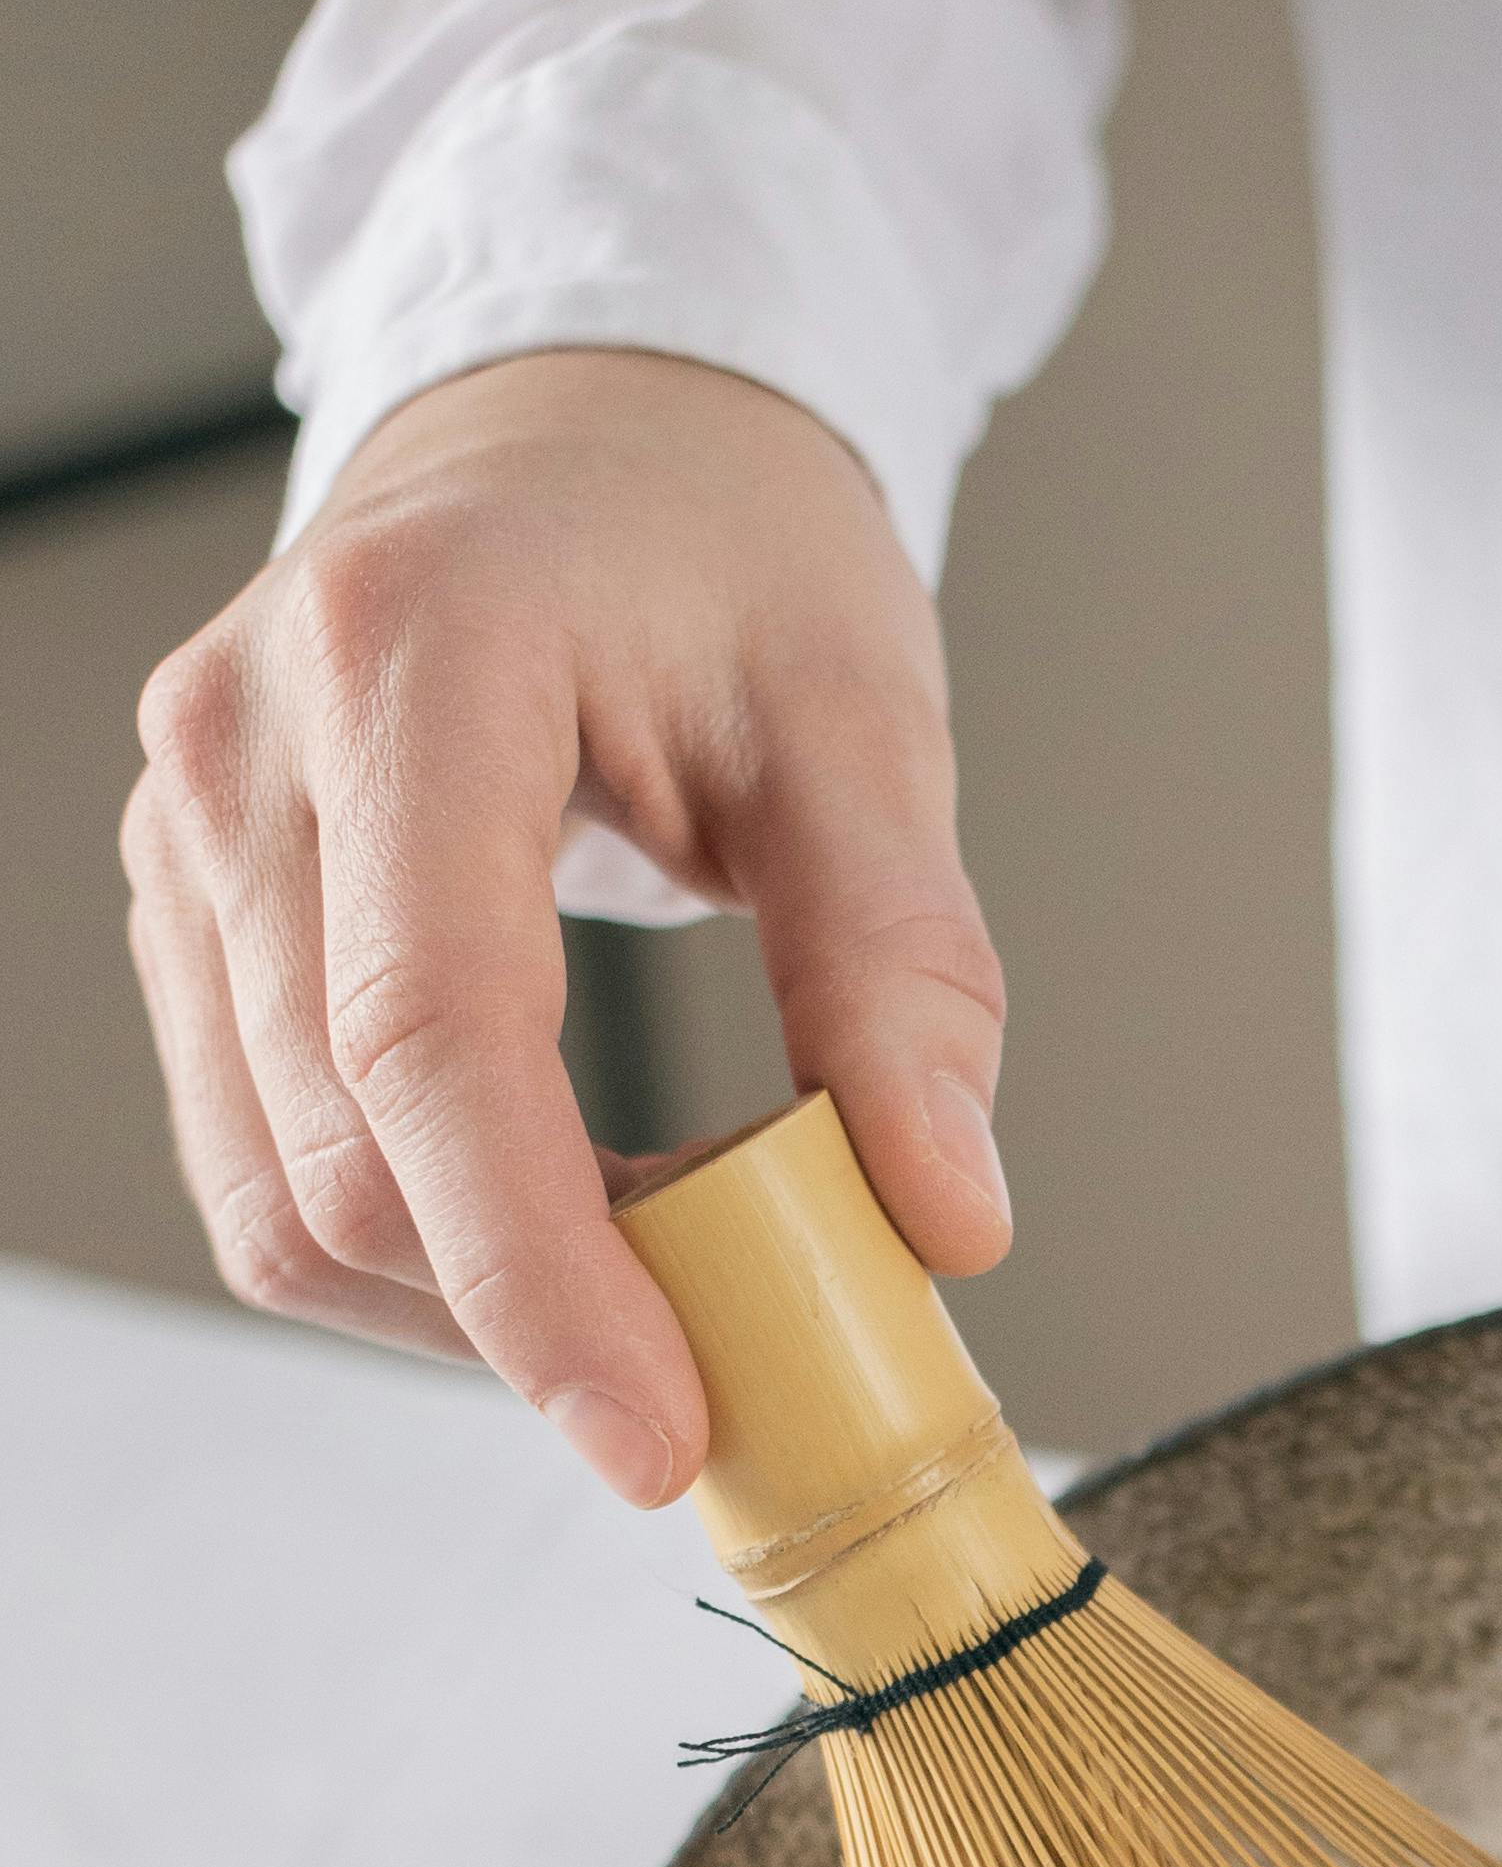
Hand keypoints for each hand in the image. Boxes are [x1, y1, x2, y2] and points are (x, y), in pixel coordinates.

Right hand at [122, 349, 1009, 1503]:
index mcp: (410, 657)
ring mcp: (189, 834)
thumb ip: (906, 974)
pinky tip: (564, 1224)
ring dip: (470, 1300)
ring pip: (279, 1197)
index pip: (432, 1035)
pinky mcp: (194, 917)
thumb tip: (946, 1215)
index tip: (660, 1433)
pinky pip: (265, 1165)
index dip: (540, 1273)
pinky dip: (421, 1250)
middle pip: (341, 1153)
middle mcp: (246, 744)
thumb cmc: (719, 544)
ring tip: (659, 1273)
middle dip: (532, 1310)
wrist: (585, 433)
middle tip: (730, 1358)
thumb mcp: (866, 724)